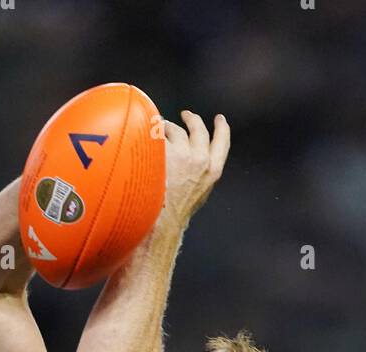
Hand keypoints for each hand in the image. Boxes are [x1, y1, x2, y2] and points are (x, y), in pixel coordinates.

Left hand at [159, 110, 229, 230]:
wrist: (160, 223)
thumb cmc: (175, 215)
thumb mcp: (197, 195)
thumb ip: (199, 177)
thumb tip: (192, 165)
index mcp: (212, 171)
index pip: (222, 143)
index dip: (221, 129)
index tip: (220, 120)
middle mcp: (200, 159)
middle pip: (198, 129)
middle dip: (192, 119)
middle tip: (185, 115)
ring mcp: (181, 154)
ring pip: (175, 129)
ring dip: (166, 126)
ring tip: (158, 129)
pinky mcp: (162, 151)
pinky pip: (155, 134)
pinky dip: (151, 133)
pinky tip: (143, 134)